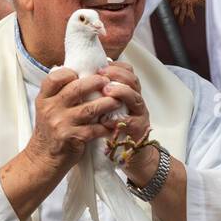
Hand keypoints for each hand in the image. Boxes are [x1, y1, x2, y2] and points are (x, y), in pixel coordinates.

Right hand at [22, 68, 118, 183]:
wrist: (44, 158)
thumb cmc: (49, 130)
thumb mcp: (47, 108)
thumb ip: (59, 93)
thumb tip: (79, 73)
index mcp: (44, 99)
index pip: (55, 78)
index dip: (70, 72)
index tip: (83, 73)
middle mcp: (51, 109)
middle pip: (76, 89)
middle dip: (96, 82)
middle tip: (108, 81)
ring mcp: (61, 124)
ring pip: (89, 109)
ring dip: (107, 103)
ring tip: (117, 101)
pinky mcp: (72, 138)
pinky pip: (94, 129)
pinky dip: (106, 126)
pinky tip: (113, 123)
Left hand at [97, 60, 154, 184]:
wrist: (131, 156)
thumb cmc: (115, 129)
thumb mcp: (109, 108)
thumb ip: (101, 95)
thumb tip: (80, 79)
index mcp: (129, 93)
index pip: (128, 72)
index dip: (116, 66)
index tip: (101, 65)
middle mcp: (137, 102)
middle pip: (133, 81)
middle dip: (118, 74)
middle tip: (101, 74)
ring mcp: (140, 116)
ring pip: (136, 98)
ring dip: (121, 92)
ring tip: (107, 91)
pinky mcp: (138, 132)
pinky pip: (131, 123)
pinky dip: (118, 120)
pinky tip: (106, 120)